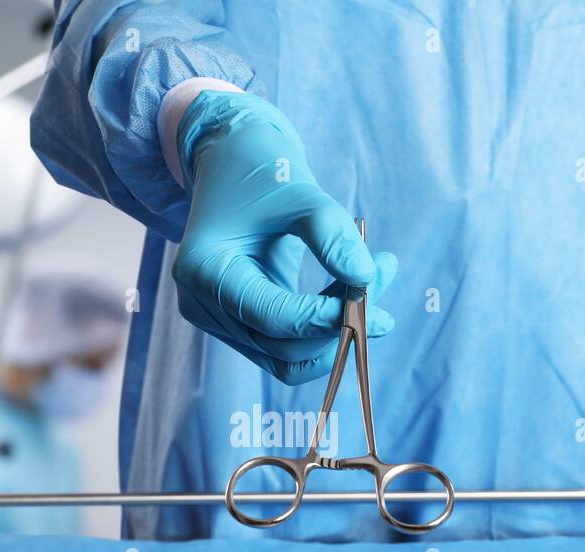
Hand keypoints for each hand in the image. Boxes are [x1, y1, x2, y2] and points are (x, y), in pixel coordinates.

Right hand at [172, 91, 397, 383]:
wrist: (232, 162)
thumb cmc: (261, 171)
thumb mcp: (298, 190)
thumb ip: (330, 233)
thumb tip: (365, 278)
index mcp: (204, 270)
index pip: (273, 318)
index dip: (325, 319)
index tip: (374, 304)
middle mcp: (202, 304)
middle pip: (282, 346)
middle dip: (337, 324)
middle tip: (382, 274)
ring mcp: (218, 320)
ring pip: (288, 357)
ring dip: (335, 332)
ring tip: (373, 279)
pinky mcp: (238, 325)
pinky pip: (286, 348)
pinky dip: (322, 329)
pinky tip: (350, 291)